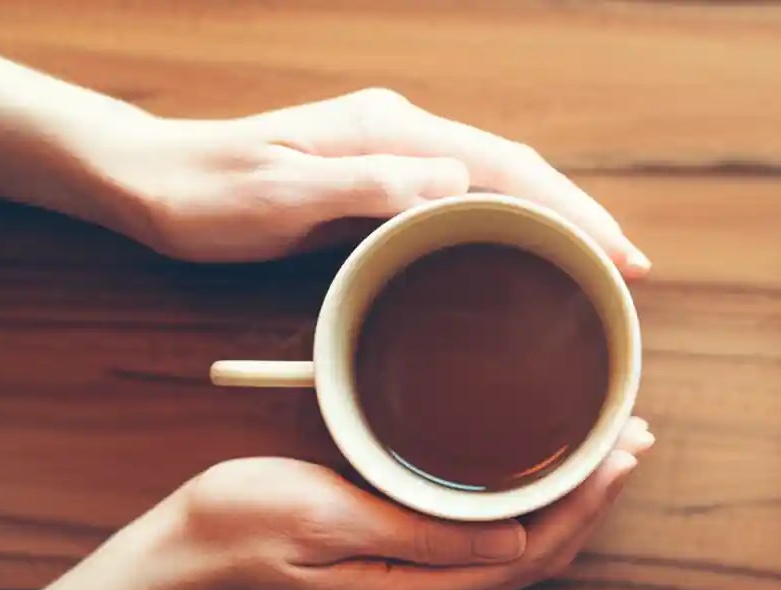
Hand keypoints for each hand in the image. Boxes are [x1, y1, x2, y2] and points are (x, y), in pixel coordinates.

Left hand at [104, 89, 649, 273]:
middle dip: (578, 215)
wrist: (151, 183)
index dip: (567, 208)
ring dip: (550, 222)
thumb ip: (366, 183)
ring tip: (595, 266)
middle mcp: (402, 134)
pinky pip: (463, 202)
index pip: (503, 165)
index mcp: (390, 131)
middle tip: (628, 268)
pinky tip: (522, 258)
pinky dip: (507, 228)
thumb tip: (457, 179)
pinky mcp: (378, 181)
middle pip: (514, 170)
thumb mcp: (280, 191)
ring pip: (495, 185)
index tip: (617, 250)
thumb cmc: (206, 193)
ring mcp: (392, 156)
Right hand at [147, 417, 653, 589]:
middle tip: (634, 436)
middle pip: (541, 551)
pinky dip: (532, 503)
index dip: (588, 499)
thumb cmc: (248, 524)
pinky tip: (542, 474)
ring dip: (571, 499)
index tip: (623, 448)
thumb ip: (428, 532)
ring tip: (609, 451)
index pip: (533, 548)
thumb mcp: (334, 518)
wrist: (190, 552)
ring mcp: (421, 584)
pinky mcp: (407, 562)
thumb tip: (520, 535)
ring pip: (523, 545)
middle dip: (595, 496)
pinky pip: (492, 538)